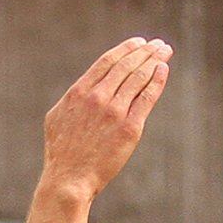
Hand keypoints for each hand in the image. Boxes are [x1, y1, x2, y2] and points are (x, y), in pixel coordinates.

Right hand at [41, 38, 171, 199]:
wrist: (69, 180)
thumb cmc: (61, 153)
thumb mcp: (58, 118)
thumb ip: (74, 99)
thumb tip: (86, 87)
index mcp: (79, 92)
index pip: (107, 61)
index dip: (126, 48)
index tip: (139, 43)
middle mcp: (97, 97)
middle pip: (126, 65)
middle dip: (145, 51)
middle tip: (158, 44)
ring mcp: (114, 112)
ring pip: (139, 78)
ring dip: (154, 60)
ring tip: (165, 51)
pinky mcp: (129, 128)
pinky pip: (147, 97)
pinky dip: (157, 81)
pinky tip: (163, 70)